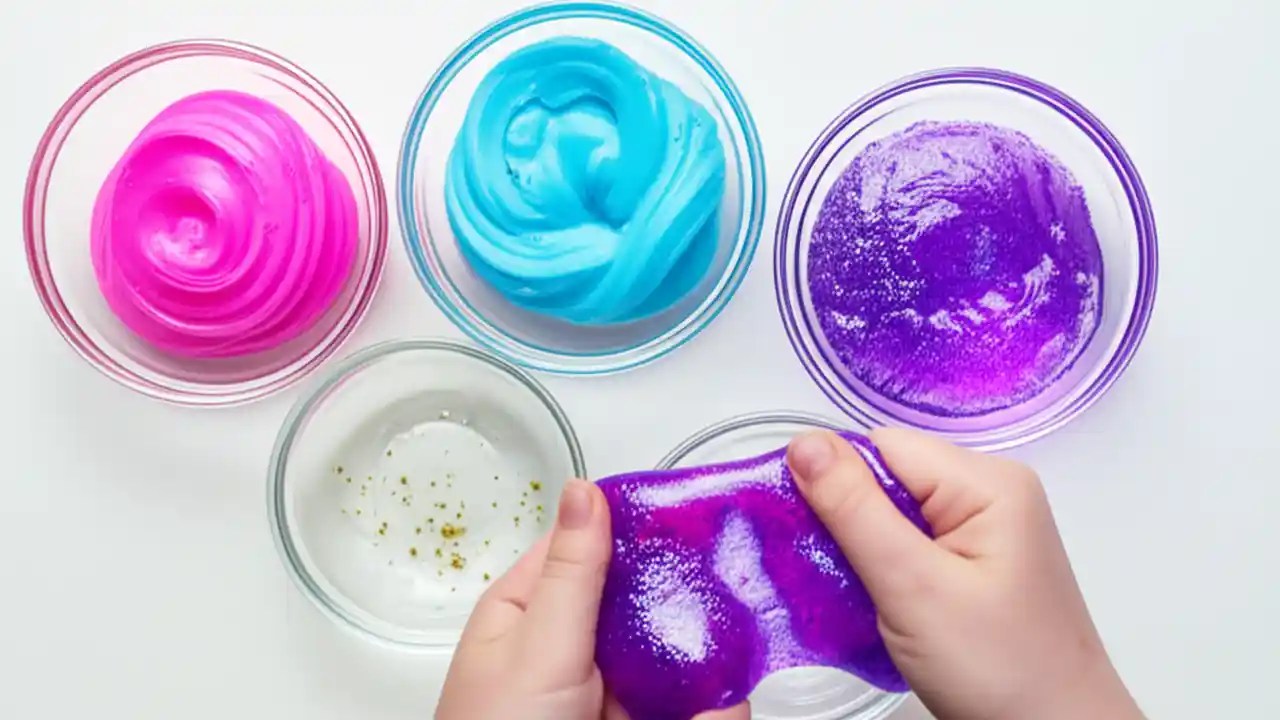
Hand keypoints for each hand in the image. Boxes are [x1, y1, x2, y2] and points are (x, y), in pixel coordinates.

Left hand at [436, 479, 749, 719]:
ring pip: (672, 654)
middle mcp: (570, 644)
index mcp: (529, 609)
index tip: (693, 510)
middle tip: (734, 582)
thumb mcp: (536, 647)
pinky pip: (685, 707)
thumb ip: (571, 573)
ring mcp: (605, 691)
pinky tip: (726, 701)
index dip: (639, 526)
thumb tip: (584, 488)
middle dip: (685, 599)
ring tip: (743, 642)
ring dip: (705, 656)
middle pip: (643, 598)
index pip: (591, 545)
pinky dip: (709, 706)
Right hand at [786, 428, 1142, 719]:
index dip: (836, 484)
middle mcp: (992, 490)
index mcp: (987, 481)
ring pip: (895, 509)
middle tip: (845, 577)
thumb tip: (803, 442)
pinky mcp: (977, 558)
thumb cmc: (1001, 671)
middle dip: (850, 520)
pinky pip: (912, 538)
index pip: (882, 447)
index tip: (813, 538)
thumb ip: (855, 510)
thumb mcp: (913, 587)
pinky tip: (886, 601)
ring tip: (867, 594)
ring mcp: (988, 526)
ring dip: (866, 547)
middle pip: (888, 474)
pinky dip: (886, 566)